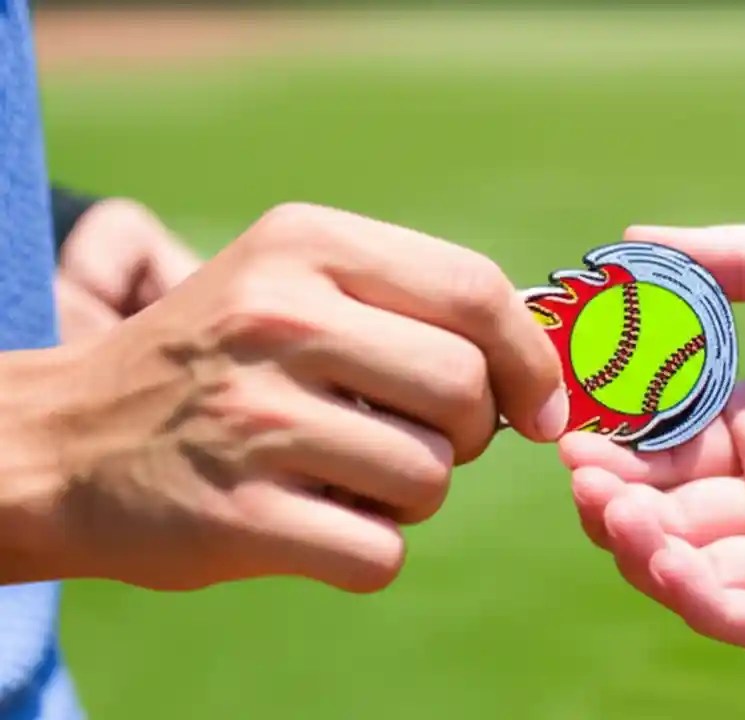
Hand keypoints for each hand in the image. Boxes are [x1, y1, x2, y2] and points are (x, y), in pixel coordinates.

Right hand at [3, 203, 565, 591]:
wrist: (65, 441)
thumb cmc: (217, 363)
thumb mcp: (293, 285)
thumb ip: (411, 305)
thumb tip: (547, 369)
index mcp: (305, 245)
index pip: (474, 289)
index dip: (531, 358)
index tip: (542, 407)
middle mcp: (279, 319)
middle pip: (466, 391)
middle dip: (471, 432)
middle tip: (424, 440)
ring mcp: (255, 419)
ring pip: (432, 478)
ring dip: (414, 495)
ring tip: (351, 476)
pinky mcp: (239, 516)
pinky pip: (381, 551)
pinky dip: (370, 551)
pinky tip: (321, 523)